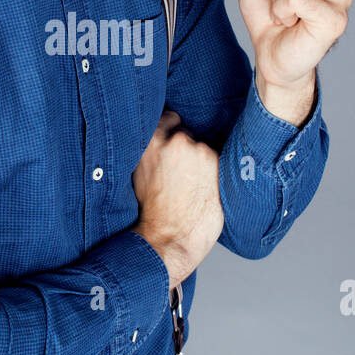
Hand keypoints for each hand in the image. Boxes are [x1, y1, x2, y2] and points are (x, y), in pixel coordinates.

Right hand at [131, 109, 223, 291]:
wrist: (171, 238)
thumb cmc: (153, 211)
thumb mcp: (139, 174)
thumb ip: (150, 151)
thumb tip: (160, 137)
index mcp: (150, 140)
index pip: (167, 117)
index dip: (171, 129)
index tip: (172, 140)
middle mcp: (175, 139)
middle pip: (186, 132)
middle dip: (185, 147)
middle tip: (181, 171)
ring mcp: (197, 148)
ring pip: (202, 146)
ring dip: (200, 160)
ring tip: (192, 184)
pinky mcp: (216, 161)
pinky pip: (216, 160)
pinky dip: (212, 171)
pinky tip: (204, 187)